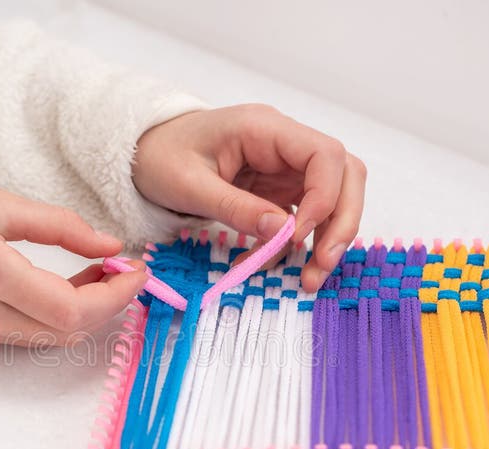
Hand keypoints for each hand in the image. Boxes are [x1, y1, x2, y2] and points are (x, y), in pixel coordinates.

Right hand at [0, 167, 146, 345]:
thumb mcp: (4, 204)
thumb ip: (64, 227)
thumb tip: (114, 246)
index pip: (69, 309)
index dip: (113, 298)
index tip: (138, 274)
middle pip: (64, 332)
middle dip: (105, 307)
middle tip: (123, 273)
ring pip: (48, 338)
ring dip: (83, 314)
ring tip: (99, 276)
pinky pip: (25, 336)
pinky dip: (54, 318)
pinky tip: (66, 290)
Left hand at [132, 104, 365, 290]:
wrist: (143, 152)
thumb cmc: (161, 157)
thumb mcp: (190, 186)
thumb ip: (236, 209)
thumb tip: (284, 234)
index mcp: (264, 128)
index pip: (325, 154)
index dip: (326, 197)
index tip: (300, 236)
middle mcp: (283, 144)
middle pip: (344, 174)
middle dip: (342, 222)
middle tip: (323, 264)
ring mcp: (284, 168)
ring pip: (332, 199)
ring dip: (327, 239)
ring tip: (308, 279)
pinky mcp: (277, 190)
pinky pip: (304, 218)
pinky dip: (295, 245)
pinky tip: (266, 264)